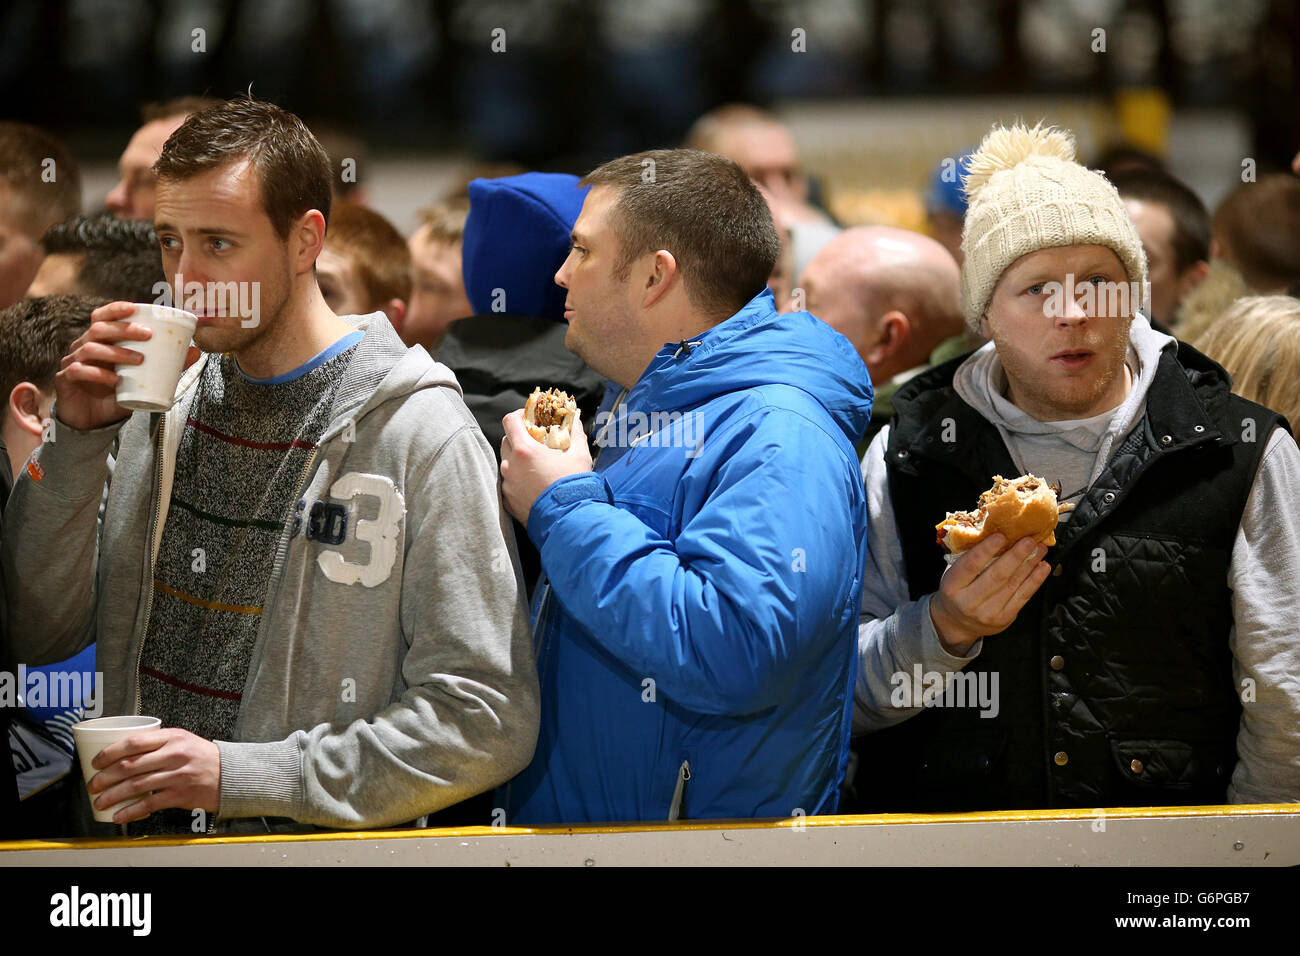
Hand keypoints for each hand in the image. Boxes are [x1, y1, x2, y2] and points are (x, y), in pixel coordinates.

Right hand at [55, 301, 200, 431]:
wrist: (93, 422)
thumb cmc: (116, 394)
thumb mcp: (143, 380)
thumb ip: (166, 366)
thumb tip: (195, 352)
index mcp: (99, 341)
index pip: (101, 317)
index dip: (115, 309)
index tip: (135, 308)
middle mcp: (82, 347)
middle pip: (98, 329)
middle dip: (124, 329)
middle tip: (147, 335)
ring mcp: (72, 362)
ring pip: (90, 348)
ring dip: (116, 353)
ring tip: (139, 360)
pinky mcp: (65, 380)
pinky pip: (78, 371)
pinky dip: (97, 374)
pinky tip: (114, 380)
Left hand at [87, 728, 220, 823]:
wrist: (231, 774)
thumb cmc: (203, 757)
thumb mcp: (183, 741)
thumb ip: (158, 743)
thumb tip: (124, 753)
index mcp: (172, 737)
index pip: (133, 742)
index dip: (109, 753)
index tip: (95, 762)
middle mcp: (174, 754)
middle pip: (130, 765)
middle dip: (105, 777)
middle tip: (92, 784)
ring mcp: (178, 775)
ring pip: (135, 785)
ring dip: (112, 795)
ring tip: (100, 801)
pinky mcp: (180, 795)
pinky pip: (148, 804)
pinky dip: (130, 811)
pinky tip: (118, 815)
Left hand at [499, 408, 592, 526]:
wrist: (569, 519)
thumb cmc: (574, 486)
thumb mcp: (579, 455)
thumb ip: (575, 434)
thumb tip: (574, 421)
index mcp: (524, 450)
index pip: (510, 421)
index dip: (519, 415)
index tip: (529, 417)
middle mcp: (510, 465)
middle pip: (506, 440)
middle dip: (519, 437)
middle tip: (536, 441)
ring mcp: (507, 484)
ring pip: (507, 462)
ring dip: (518, 459)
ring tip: (537, 465)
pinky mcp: (508, 501)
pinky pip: (509, 483)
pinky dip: (518, 479)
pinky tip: (534, 484)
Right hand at [929, 533, 1051, 655]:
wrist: (957, 623)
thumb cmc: (957, 591)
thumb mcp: (953, 575)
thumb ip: (968, 558)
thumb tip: (992, 532)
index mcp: (952, 587)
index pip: (969, 566)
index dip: (986, 550)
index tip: (1001, 535)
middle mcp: (968, 602)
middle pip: (996, 576)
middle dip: (1015, 556)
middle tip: (1029, 540)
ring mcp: (987, 613)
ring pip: (1012, 584)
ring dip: (1029, 564)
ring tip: (1040, 549)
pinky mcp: (1004, 618)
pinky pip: (1023, 597)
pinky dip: (1035, 580)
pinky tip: (1042, 567)